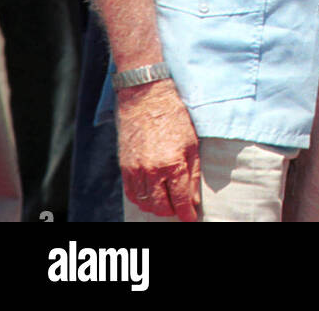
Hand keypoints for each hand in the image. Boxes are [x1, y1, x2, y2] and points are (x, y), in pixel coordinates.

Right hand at [116, 79, 201, 220]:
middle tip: (181, 210)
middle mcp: (152, 171)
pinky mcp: (124, 167)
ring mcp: (135, 170)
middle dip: (172, 212)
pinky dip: (141, 199)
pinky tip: (150, 196)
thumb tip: (193, 198)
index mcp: (172, 164)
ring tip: (167, 204)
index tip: (192, 219)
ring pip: (144, 202)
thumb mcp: (192, 143)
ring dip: (156, 207)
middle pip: (160, 206)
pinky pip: (131, 193)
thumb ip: (193, 173)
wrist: (147, 98)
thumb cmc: (175, 117)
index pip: (180, 199)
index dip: (187, 213)